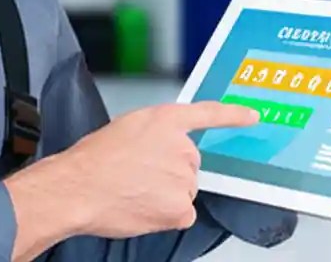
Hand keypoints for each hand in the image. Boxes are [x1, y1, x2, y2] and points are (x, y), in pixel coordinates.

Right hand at [58, 101, 258, 237]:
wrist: (78, 187)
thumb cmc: (93, 160)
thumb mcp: (126, 129)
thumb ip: (155, 136)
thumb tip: (161, 153)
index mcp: (166, 120)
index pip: (208, 114)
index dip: (233, 116)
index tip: (252, 117)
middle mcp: (182, 147)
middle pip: (190, 165)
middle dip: (170, 172)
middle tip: (138, 176)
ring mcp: (184, 177)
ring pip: (185, 190)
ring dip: (166, 195)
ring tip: (133, 191)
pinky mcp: (181, 206)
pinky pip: (182, 214)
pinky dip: (166, 215)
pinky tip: (142, 207)